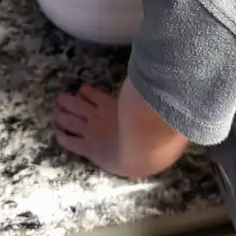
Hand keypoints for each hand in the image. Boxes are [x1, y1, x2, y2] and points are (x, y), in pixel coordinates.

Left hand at [55, 80, 189, 178]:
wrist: (139, 148)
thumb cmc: (147, 129)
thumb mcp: (151, 110)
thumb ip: (156, 99)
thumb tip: (178, 87)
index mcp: (112, 104)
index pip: (95, 96)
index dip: (88, 93)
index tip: (83, 90)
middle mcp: (98, 115)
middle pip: (78, 105)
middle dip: (68, 102)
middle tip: (61, 99)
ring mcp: (90, 131)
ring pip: (70, 119)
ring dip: (62, 115)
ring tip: (56, 113)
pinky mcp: (87, 148)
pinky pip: (70, 141)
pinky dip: (63, 136)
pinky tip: (58, 134)